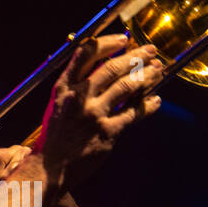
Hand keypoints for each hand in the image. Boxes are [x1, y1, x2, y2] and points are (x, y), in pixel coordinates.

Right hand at [33, 33, 164, 193]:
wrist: (50, 168)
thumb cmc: (55, 135)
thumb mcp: (58, 103)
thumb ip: (77, 85)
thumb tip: (104, 65)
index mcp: (64, 86)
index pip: (87, 54)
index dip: (108, 43)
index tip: (124, 38)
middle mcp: (79, 97)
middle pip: (112, 68)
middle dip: (136, 56)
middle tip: (150, 50)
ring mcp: (94, 115)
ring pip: (126, 87)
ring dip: (146, 76)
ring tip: (157, 70)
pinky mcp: (107, 132)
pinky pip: (133, 113)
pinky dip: (147, 105)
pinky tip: (155, 100)